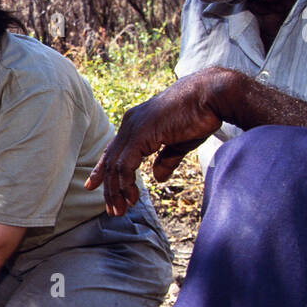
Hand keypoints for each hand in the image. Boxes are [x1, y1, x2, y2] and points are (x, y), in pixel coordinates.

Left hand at [86, 68, 234, 215]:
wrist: (212, 96)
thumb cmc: (200, 116)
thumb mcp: (179, 143)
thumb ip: (166, 159)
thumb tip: (157, 178)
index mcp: (137, 123)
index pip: (114, 150)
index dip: (102, 170)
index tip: (93, 186)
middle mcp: (130, 123)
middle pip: (111, 160)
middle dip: (108, 187)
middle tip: (112, 210)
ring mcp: (134, 127)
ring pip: (115, 165)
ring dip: (116, 190)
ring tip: (120, 210)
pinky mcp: (142, 133)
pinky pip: (126, 163)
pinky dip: (125, 182)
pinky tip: (131, 197)